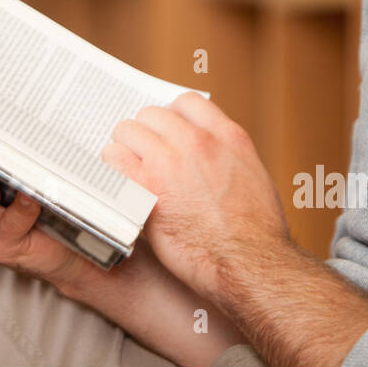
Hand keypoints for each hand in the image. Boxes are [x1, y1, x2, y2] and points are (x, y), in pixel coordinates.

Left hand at [102, 92, 289, 302]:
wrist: (249, 264)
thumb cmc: (256, 234)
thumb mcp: (253, 177)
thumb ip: (226, 156)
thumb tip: (207, 154)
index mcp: (227, 136)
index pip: (186, 102)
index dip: (172, 118)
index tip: (166, 134)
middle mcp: (197, 141)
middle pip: (151, 115)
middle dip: (144, 134)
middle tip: (141, 156)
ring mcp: (169, 161)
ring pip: (126, 131)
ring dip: (124, 149)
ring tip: (126, 170)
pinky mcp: (145, 186)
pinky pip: (112, 159)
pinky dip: (111, 169)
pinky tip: (118, 184)